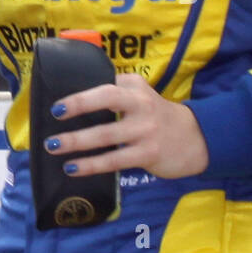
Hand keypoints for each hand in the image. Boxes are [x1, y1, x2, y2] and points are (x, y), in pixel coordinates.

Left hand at [42, 74, 208, 179]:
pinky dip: (91, 165)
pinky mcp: (148, 153)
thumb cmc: (157, 118)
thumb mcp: (141, 96)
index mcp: (135, 86)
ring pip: (107, 134)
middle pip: (108, 98)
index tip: (57, 104)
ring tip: (54, 146)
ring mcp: (146, 129)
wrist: (197, 139)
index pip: (106, 84)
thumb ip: (115, 94)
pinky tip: (73, 168)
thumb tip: (72, 105)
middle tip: (55, 113)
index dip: (80, 94)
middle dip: (80, 104)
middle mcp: (142, 103)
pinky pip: (114, 160)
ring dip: (78, 140)